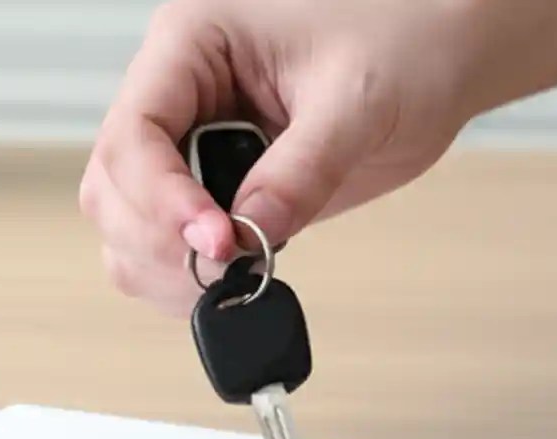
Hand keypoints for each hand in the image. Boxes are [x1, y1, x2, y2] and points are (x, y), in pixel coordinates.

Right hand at [79, 0, 471, 315]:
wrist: (442, 55)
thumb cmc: (403, 39)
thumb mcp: (355, 100)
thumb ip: (299, 171)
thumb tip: (247, 235)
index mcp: (192, 44)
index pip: (135, 132)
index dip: (162, 198)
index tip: (217, 240)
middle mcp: (177, 95)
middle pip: (114, 186)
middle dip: (159, 238)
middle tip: (225, 265)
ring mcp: (193, 144)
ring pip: (125, 223)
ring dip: (163, 266)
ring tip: (231, 278)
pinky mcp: (219, 187)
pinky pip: (167, 244)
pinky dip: (183, 277)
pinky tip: (233, 280)